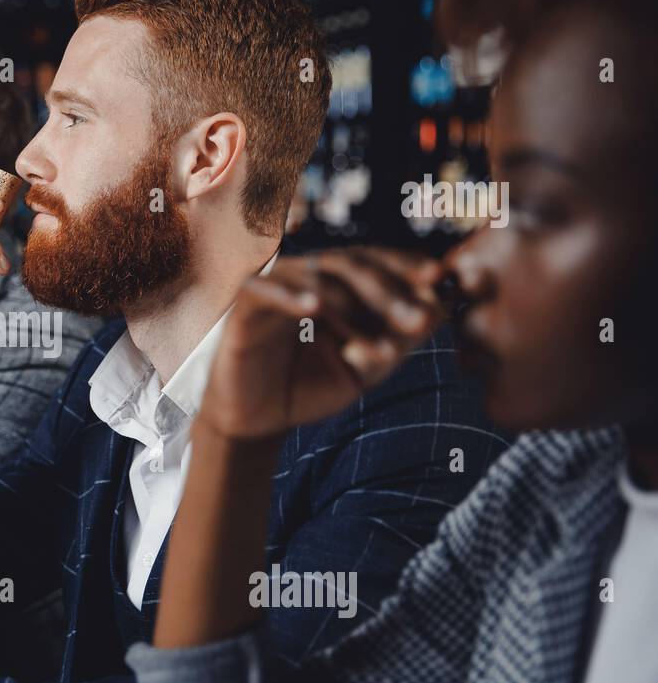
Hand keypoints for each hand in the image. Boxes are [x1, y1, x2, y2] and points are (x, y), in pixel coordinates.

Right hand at [201, 247, 445, 440]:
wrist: (257, 422)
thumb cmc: (307, 389)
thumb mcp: (363, 368)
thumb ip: (396, 341)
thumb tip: (440, 311)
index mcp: (335, 285)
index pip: (373, 260)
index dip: (405, 264)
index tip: (440, 277)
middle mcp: (305, 278)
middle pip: (350, 264)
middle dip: (390, 292)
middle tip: (418, 320)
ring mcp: (274, 288)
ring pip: (316, 278)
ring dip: (353, 309)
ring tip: (380, 349)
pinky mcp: (242, 308)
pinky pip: (265, 290)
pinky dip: (290, 295)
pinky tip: (315, 309)